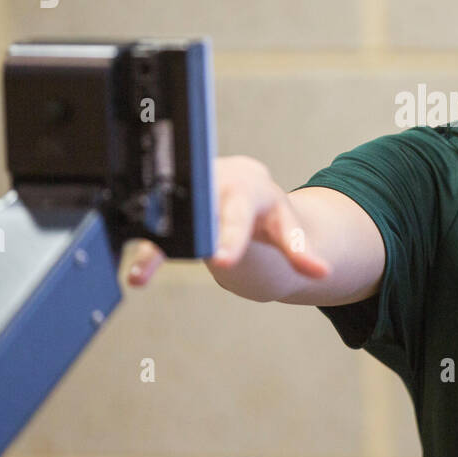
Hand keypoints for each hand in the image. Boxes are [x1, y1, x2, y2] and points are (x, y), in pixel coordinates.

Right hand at [124, 155, 330, 288]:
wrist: (243, 181)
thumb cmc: (265, 208)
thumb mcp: (284, 225)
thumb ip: (299, 250)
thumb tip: (323, 273)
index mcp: (244, 189)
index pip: (237, 217)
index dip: (229, 238)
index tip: (222, 260)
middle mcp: (212, 185)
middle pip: (198, 213)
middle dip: (187, 233)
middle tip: (177, 258)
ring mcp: (188, 193)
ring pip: (169, 217)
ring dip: (154, 245)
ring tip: (141, 275)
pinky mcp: (170, 206)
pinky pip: (155, 227)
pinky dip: (144, 248)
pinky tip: (135, 273)